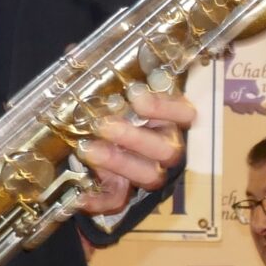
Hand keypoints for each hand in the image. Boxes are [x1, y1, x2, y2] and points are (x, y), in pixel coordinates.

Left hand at [77, 86, 196, 215]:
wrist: (99, 145)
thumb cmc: (114, 114)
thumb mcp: (118, 96)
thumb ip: (113, 85)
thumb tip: (90, 65)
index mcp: (169, 121)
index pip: (184, 115)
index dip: (164, 107)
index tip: (135, 96)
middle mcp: (165, 148)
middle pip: (167, 149)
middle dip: (134, 137)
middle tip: (104, 125)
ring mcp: (148, 173)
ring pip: (148, 175)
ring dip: (119, 162)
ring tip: (87, 149)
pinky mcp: (127, 194)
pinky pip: (120, 201)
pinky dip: (100, 200)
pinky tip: (81, 196)